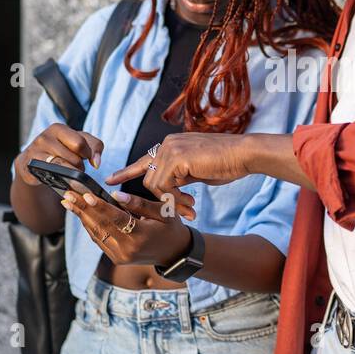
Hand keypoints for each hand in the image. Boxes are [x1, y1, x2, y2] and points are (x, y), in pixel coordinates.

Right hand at [15, 123, 103, 186]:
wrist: (33, 164)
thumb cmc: (60, 151)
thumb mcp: (78, 142)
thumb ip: (94, 146)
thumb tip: (96, 162)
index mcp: (58, 128)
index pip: (81, 143)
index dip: (88, 154)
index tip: (88, 159)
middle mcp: (44, 137)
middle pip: (74, 157)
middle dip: (80, 166)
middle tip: (76, 167)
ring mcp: (35, 152)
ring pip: (64, 167)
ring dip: (72, 175)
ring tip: (70, 174)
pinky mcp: (30, 166)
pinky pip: (52, 175)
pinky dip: (61, 180)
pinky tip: (61, 179)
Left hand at [60, 189, 192, 266]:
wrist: (174, 254)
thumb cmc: (171, 228)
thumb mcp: (163, 212)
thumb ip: (139, 203)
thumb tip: (115, 195)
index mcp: (142, 236)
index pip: (116, 218)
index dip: (100, 206)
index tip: (85, 195)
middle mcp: (128, 249)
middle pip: (101, 226)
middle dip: (82, 209)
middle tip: (67, 194)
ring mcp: (120, 256)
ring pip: (96, 233)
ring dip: (81, 216)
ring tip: (68, 201)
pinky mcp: (116, 258)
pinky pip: (99, 239)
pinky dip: (89, 225)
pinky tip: (80, 213)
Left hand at [105, 132, 254, 218]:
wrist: (244, 154)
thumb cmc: (226, 163)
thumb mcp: (197, 170)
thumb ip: (180, 175)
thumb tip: (169, 186)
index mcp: (172, 144)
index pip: (145, 160)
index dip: (127, 171)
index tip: (110, 180)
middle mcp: (167, 144)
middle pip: (148, 177)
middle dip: (162, 199)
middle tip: (185, 209)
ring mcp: (171, 149)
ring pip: (154, 184)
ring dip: (171, 201)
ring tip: (191, 206)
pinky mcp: (176, 158)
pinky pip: (164, 186)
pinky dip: (175, 198)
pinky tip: (191, 202)